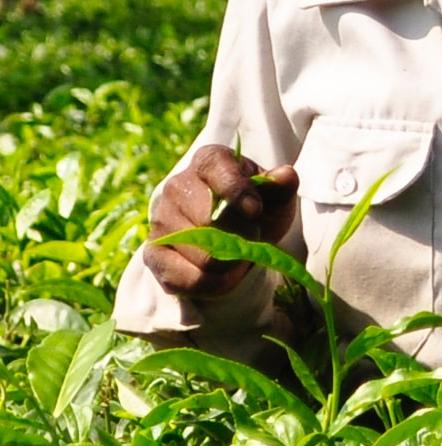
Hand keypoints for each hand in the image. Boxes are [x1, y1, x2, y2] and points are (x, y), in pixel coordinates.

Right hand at [144, 147, 296, 297]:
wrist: (233, 238)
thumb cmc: (257, 209)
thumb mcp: (276, 196)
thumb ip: (282, 186)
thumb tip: (285, 175)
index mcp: (208, 160)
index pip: (215, 168)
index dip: (236, 191)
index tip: (255, 211)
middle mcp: (177, 186)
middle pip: (207, 220)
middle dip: (239, 236)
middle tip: (253, 237)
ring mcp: (160, 220)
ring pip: (201, 255)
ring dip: (231, 264)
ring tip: (240, 255)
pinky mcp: (152, 254)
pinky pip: (187, 279)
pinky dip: (215, 284)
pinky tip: (225, 274)